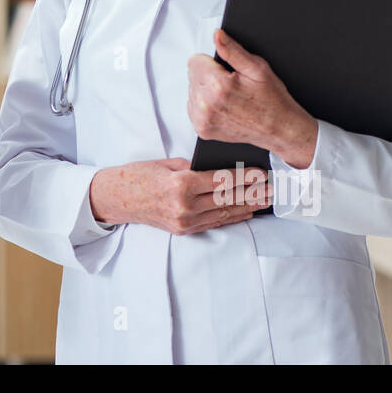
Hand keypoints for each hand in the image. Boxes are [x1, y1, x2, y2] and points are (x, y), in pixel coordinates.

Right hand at [89, 159, 272, 233]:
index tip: (262, 174)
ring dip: (248, 206)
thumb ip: (194, 167)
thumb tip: (220, 169)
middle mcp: (184, 206)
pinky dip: (233, 217)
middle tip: (273, 188)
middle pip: (228, 199)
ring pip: (225, 213)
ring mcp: (185, 221)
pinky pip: (215, 222)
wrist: (118, 198)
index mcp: (180, 184)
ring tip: (267, 200)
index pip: (221, 181)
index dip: (245, 178)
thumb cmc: (139, 175)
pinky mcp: (184, 230)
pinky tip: (247, 211)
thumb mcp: (167, 163)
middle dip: (253, 193)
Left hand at [187, 29, 317, 166]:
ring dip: (207, 91)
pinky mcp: (202, 129)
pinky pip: (194, 107)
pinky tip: (224, 107)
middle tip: (232, 85)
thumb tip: (218, 36)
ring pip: (192, 91)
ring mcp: (203, 119)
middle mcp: (207, 105)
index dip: (212, 63)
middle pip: (193, 75)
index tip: (227, 71)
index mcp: (218, 86)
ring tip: (229, 98)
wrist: (278, 129)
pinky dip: (206, 106)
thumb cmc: (272, 100)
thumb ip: (233, 50)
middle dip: (210, 76)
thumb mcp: (257, 68)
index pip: (195, 61)